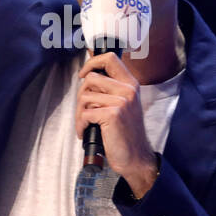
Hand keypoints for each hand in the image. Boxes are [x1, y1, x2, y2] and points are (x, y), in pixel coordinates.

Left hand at [75, 53, 158, 196]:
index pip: (110, 58)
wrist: (136, 157)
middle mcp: (127, 90)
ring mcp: (121, 102)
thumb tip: (88, 77)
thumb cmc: (126, 133)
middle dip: (81, 95)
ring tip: (87, 123)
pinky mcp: (112, 115)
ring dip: (80, 113)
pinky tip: (86, 131)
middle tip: (85, 110)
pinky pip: (85, 114)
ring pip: (85, 97)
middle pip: (91, 78)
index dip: (92, 63)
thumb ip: (111, 89)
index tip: (83, 74)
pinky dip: (80, 125)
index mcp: (130, 84)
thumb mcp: (125, 105)